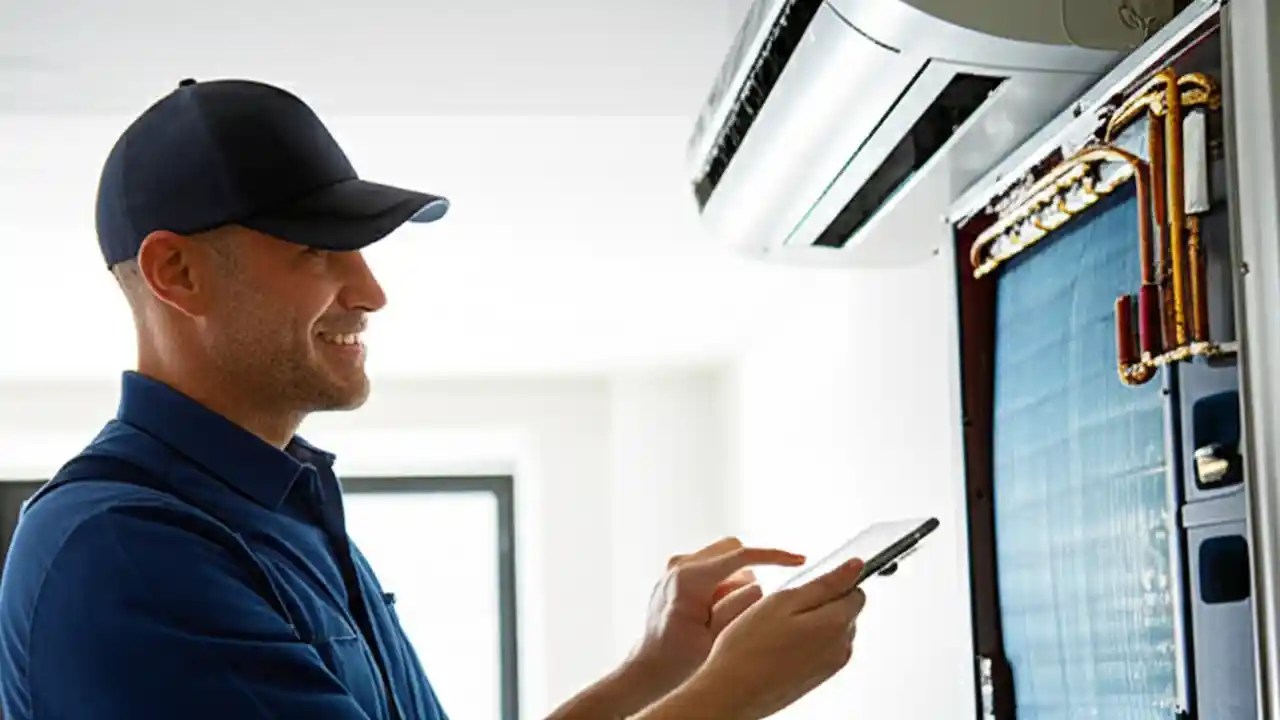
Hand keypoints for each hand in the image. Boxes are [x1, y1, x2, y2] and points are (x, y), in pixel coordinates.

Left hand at [624, 537, 805, 700]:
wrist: (651, 666)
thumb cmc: (681, 659)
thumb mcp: (717, 638)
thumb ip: (741, 607)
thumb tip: (759, 584)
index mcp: (688, 580)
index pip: (741, 555)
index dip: (774, 556)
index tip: (798, 560)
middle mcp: (679, 565)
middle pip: (734, 551)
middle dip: (745, 577)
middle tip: (739, 611)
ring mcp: (675, 565)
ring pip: (725, 557)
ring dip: (733, 581)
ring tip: (719, 614)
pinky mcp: (677, 569)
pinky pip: (713, 564)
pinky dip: (722, 582)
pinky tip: (712, 610)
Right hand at [679, 557, 867, 718]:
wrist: (732, 691)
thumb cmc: (750, 647)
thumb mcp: (784, 600)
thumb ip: (825, 583)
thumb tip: (855, 567)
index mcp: (836, 623)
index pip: (855, 590)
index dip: (831, 583)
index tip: (805, 588)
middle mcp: (841, 647)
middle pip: (845, 611)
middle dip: (821, 604)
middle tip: (784, 609)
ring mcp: (831, 665)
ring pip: (832, 629)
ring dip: (812, 623)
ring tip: (779, 630)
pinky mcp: (819, 677)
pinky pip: (821, 648)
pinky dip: (806, 642)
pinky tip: (780, 646)